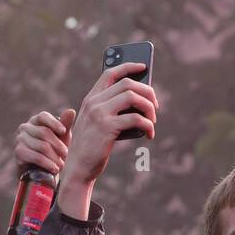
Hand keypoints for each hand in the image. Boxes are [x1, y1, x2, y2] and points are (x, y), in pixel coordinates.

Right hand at [15, 108, 77, 175]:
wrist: (40, 170)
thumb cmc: (53, 150)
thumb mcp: (61, 138)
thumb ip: (66, 125)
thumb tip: (71, 111)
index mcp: (36, 120)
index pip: (43, 116)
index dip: (54, 123)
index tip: (63, 131)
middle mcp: (26, 127)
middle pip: (44, 132)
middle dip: (58, 145)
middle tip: (66, 154)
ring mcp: (20, 139)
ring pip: (41, 146)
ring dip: (54, 157)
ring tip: (61, 165)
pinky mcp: (18, 152)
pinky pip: (36, 157)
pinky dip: (48, 164)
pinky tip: (54, 169)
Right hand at [54, 64, 158, 219]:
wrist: (78, 167)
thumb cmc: (92, 146)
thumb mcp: (98, 123)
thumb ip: (112, 109)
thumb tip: (140, 101)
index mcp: (90, 98)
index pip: (111, 73)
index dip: (129, 66)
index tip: (144, 67)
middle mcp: (93, 102)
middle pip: (127, 84)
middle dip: (147, 92)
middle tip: (155, 106)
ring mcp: (99, 114)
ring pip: (133, 97)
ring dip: (149, 108)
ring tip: (153, 121)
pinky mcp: (107, 128)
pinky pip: (135, 119)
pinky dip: (148, 126)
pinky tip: (150, 134)